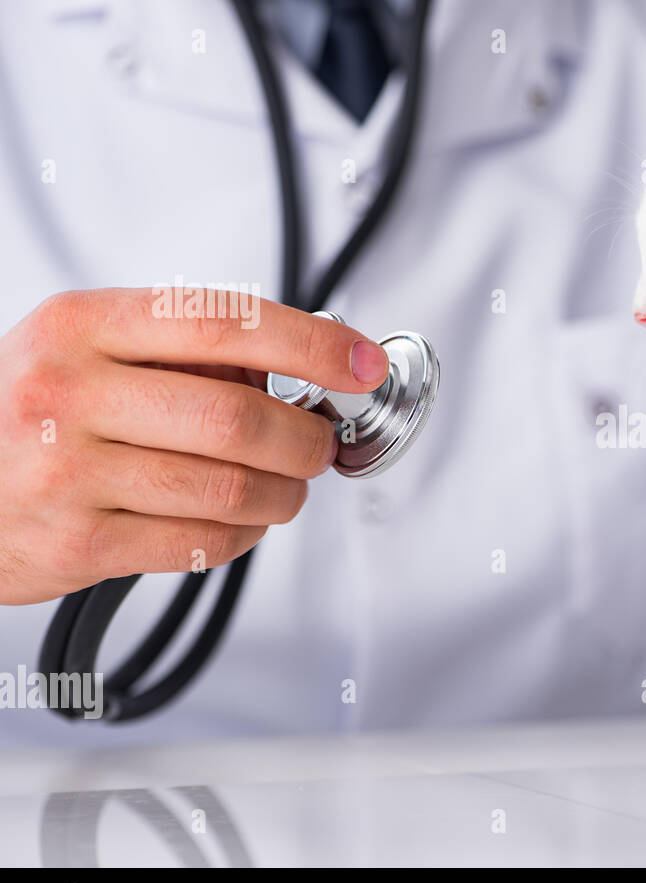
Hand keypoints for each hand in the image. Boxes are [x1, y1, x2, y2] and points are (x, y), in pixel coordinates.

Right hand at [0, 288, 390, 604]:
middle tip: (319, 445)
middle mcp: (69, 393)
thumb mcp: (81, 349)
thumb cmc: (20, 414)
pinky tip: (238, 521)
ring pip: (230, 487)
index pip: (224, 322)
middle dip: (305, 438)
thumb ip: (179, 349)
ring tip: (284, 487)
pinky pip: (201, 544)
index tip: (361, 362)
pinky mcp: (77, 545)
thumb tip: (295, 364)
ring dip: (284, 493)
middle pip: (238, 416)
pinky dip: (243, 535)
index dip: (311, 344)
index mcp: (81, 327)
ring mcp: (68, 473)